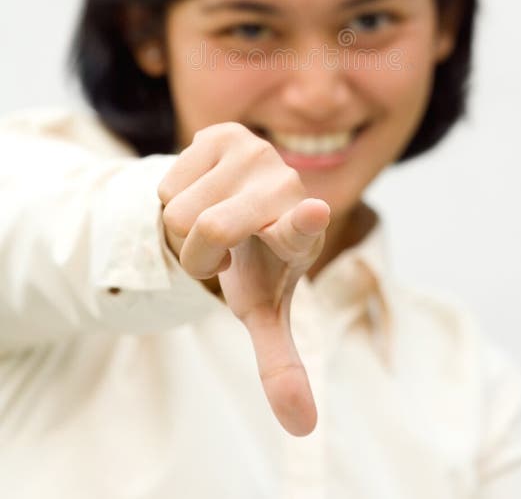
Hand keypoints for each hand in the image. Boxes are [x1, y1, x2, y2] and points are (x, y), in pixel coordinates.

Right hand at [157, 122, 330, 435]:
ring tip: (213, 221)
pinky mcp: (222, 132)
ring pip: (180, 209)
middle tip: (221, 252)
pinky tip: (203, 193)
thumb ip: (282, 364)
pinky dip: (175, 197)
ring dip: (184, 228)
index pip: (302, 228)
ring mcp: (255, 152)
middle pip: (207, 229)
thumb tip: (303, 429)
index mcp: (300, 231)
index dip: (304, 222)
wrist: (236, 212)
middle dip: (198, 254)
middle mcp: (283, 184)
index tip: (313, 213)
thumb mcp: (262, 311)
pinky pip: (168, 180)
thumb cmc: (254, 265)